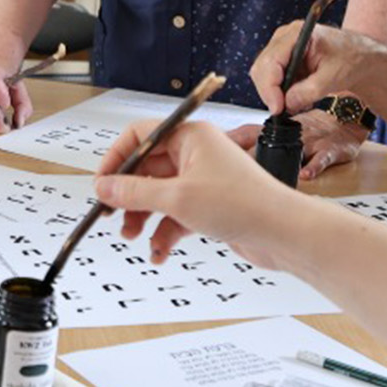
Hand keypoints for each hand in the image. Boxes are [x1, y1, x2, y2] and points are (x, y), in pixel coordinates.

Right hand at [92, 117, 297, 270]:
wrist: (284, 233)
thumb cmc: (246, 203)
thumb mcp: (177, 198)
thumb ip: (134, 193)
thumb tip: (104, 187)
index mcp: (190, 137)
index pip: (140, 136)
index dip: (117, 159)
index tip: (103, 183)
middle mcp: (196, 155)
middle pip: (146, 170)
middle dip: (128, 196)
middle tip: (111, 214)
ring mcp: (202, 181)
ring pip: (158, 196)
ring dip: (142, 218)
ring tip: (133, 236)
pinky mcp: (209, 206)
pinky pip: (175, 216)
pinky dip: (164, 233)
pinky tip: (160, 250)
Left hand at [225, 107, 368, 181]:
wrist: (345, 123)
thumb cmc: (308, 133)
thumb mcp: (277, 135)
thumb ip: (247, 144)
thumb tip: (217, 153)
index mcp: (272, 131)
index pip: (244, 135)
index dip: (227, 144)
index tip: (209, 155)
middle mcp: (288, 134)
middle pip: (263, 145)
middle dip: (245, 160)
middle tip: (227, 174)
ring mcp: (310, 142)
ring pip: (292, 151)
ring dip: (277, 163)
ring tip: (260, 179)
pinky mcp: (331, 150)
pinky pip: (322, 158)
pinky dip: (313, 167)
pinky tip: (304, 175)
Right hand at [251, 20, 386, 116]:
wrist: (361, 57)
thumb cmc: (352, 59)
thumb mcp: (333, 78)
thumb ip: (308, 92)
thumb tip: (286, 104)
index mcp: (297, 34)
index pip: (271, 62)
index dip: (270, 88)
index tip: (277, 108)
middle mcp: (284, 37)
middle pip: (261, 69)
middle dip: (270, 93)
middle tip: (284, 111)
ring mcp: (281, 47)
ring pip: (263, 75)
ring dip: (274, 93)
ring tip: (293, 104)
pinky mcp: (282, 58)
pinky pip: (270, 78)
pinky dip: (278, 92)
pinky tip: (294, 97)